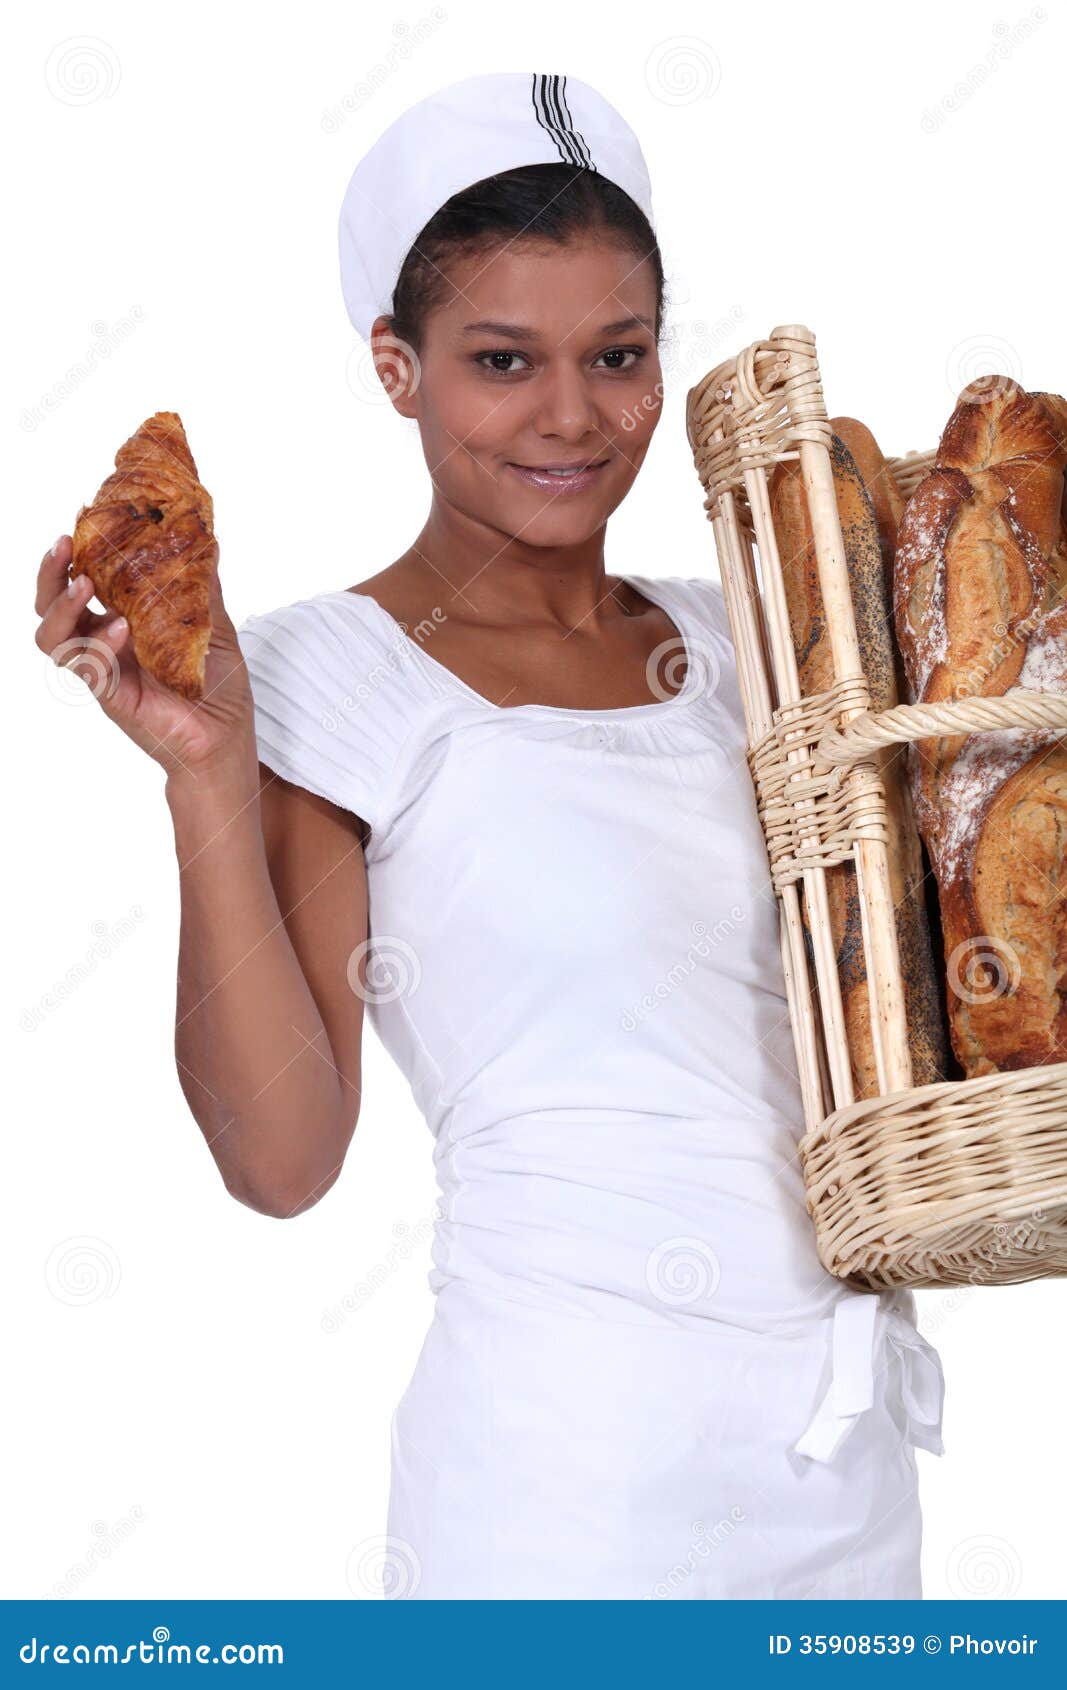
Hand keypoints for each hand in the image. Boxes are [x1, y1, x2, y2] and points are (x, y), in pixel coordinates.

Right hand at [35, 535, 258, 787]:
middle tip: (62, 546)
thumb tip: (206, 538)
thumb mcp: (213, 626)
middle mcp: (105, 645)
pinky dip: (100, 644)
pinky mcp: (112, 697)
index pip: (82, 584)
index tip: (82, 519)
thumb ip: (202, 587)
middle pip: (51, 607)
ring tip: (83, 586)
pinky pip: (89, 668)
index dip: (74, 555)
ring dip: (62, 607)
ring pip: (53, 639)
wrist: (226, 739)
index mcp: (121, 623)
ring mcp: (104, 671)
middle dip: (50, 575)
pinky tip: (121, 627)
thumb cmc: (218, 687)